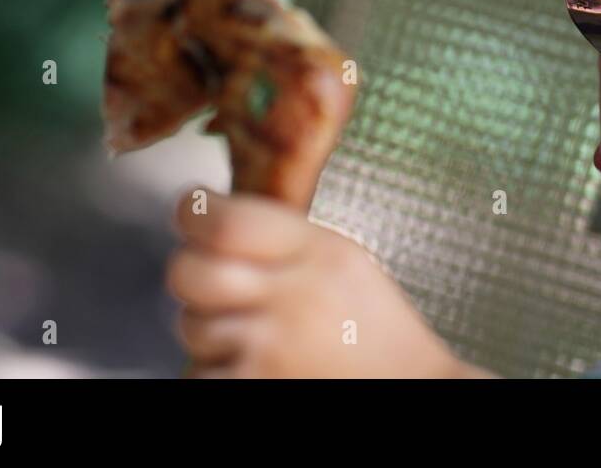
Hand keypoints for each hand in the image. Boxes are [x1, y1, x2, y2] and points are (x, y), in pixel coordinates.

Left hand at [167, 189, 472, 377]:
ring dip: (209, 330)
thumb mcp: (343, 257)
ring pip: (191, 326)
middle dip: (190, 274)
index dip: (193, 214)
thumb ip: (285, 235)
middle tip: (210, 281)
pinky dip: (217, 372)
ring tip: (251, 333)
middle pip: (191, 271)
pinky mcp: (257, 387)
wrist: (409, 385)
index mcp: (317, 251)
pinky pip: (200, 373)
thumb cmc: (372, 326)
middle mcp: (293, 295)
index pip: (225, 221)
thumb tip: (211, 215)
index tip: (192, 216)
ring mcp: (272, 346)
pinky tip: (252, 365)